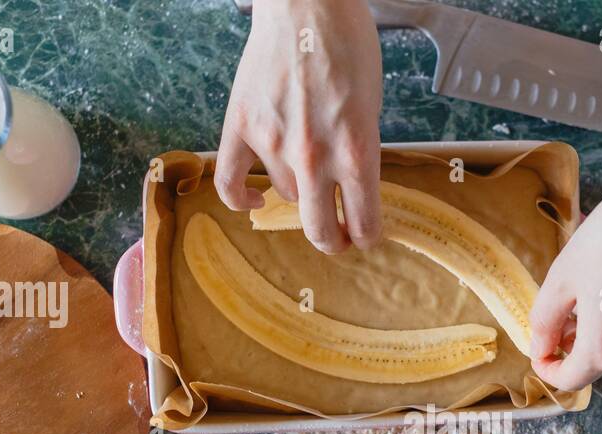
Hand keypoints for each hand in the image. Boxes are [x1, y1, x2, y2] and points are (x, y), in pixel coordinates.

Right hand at [216, 0, 382, 252]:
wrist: (306, 5)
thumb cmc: (347, 47)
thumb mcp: (372, 108)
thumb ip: (360, 153)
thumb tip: (350, 192)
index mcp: (356, 150)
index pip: (364, 222)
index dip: (367, 237)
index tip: (365, 237)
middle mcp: (315, 155)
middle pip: (320, 229)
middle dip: (334, 241)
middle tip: (339, 238)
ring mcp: (274, 143)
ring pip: (287, 195)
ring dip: (300, 193)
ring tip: (308, 172)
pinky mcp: (241, 127)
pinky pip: (229, 182)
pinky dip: (240, 199)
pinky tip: (255, 201)